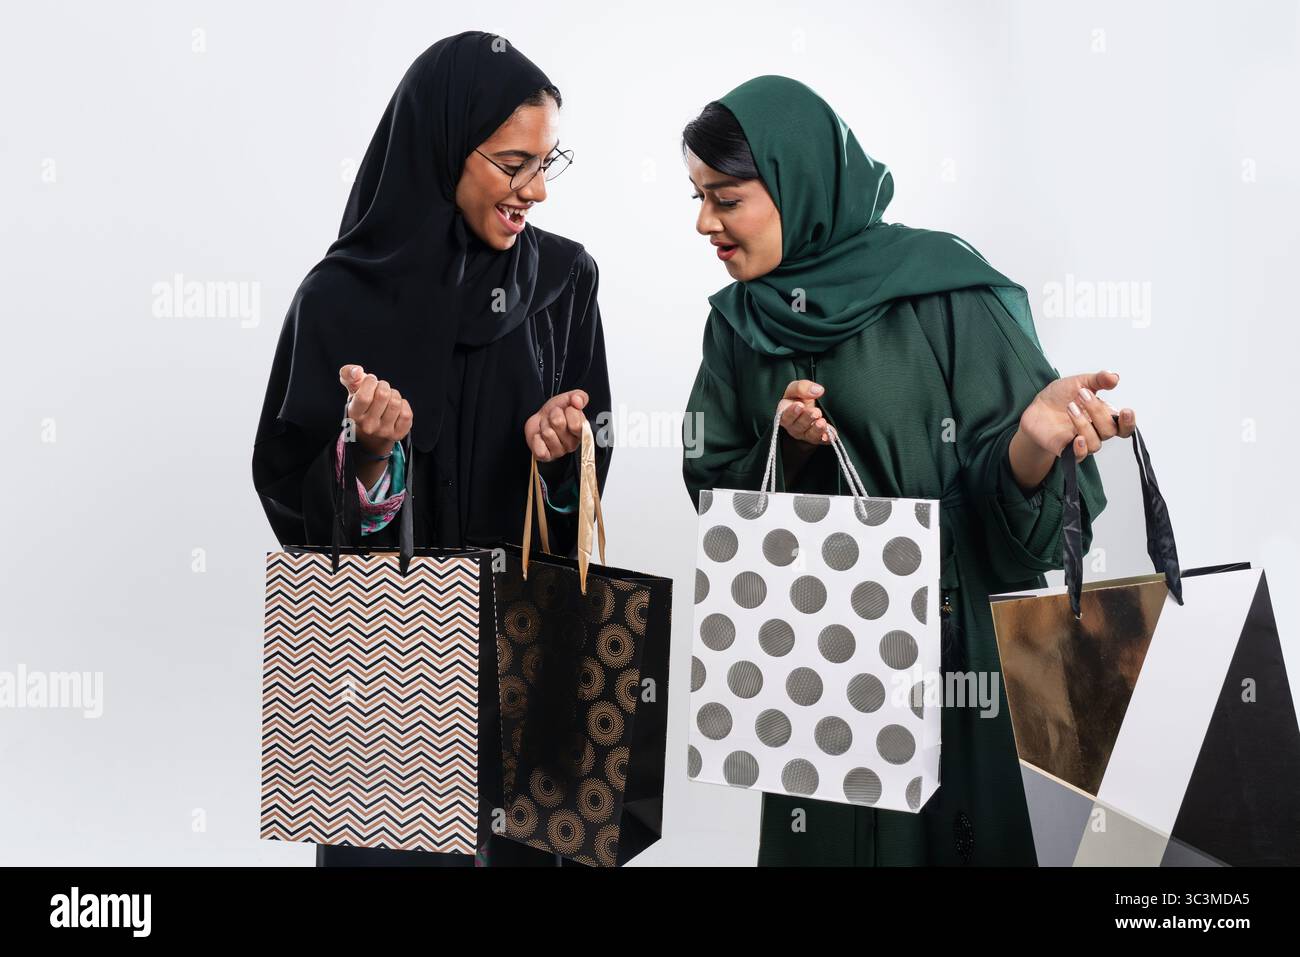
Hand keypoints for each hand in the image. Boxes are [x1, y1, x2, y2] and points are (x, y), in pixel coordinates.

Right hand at [338, 364, 412, 455]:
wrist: (372, 427)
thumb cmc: (363, 401)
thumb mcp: (353, 388)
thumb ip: (349, 375)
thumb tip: (357, 371)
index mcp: (354, 414)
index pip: (364, 397)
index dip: (370, 382)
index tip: (370, 380)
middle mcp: (368, 426)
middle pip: (383, 395)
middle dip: (384, 385)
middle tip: (381, 389)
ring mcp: (383, 432)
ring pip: (396, 403)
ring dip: (394, 394)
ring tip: (388, 398)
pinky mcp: (398, 434)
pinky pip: (406, 413)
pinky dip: (403, 405)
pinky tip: (396, 408)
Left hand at [525, 389, 588, 461]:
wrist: (540, 420)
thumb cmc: (555, 413)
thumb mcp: (568, 399)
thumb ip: (579, 396)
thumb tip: (578, 402)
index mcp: (582, 431)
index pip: (577, 424)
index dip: (569, 412)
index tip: (567, 410)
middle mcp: (572, 444)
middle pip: (559, 424)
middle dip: (553, 415)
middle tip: (554, 417)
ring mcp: (560, 452)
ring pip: (548, 433)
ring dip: (544, 425)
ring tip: (547, 426)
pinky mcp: (546, 457)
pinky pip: (541, 449)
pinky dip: (537, 439)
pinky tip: (540, 437)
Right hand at [778, 379, 835, 446]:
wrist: (808, 410)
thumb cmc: (799, 399)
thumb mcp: (796, 389)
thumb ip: (802, 387)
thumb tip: (818, 390)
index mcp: (785, 413)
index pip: (785, 416)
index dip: (792, 412)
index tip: (800, 405)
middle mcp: (793, 427)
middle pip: (799, 426)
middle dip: (807, 418)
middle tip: (816, 412)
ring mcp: (805, 434)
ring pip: (810, 435)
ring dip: (816, 429)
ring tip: (822, 422)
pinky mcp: (817, 438)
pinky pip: (821, 440)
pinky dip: (826, 438)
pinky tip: (830, 435)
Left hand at [1019, 369, 1135, 463]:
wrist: (1036, 407)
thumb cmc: (1060, 396)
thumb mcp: (1079, 382)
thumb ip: (1098, 380)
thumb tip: (1114, 377)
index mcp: (1103, 416)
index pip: (1123, 427)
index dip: (1128, 422)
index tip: (1126, 411)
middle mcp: (1095, 432)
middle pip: (1109, 431)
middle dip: (1097, 411)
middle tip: (1082, 394)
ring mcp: (1080, 442)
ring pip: (1094, 443)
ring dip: (1084, 424)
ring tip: (1070, 406)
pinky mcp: (1065, 450)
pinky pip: (1078, 457)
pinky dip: (1080, 449)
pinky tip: (1076, 438)